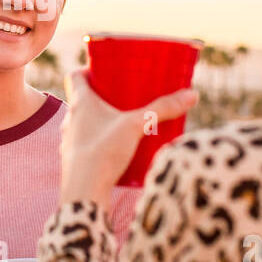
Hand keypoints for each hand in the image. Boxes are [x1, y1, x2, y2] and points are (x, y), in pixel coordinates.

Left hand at [60, 69, 197, 205]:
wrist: (83, 192)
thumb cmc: (104, 152)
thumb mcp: (136, 126)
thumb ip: (163, 109)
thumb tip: (192, 95)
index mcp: (80, 103)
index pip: (75, 76)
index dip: (87, 69)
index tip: (104, 70)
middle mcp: (70, 119)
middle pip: (82, 100)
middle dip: (101, 96)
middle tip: (123, 96)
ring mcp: (69, 141)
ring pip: (84, 123)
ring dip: (100, 120)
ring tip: (123, 122)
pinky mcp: (74, 161)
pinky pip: (86, 144)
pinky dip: (99, 141)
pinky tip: (116, 149)